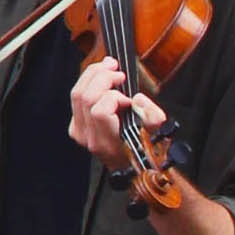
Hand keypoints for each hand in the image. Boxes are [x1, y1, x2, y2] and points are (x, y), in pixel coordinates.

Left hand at [70, 55, 159, 171]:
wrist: (131, 167)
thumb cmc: (145, 150)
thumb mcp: (158, 134)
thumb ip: (152, 116)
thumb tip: (137, 99)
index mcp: (107, 141)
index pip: (99, 111)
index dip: (114, 97)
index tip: (128, 98)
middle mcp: (89, 137)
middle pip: (84, 97)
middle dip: (101, 76)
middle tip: (117, 69)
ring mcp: (80, 132)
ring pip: (76, 94)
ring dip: (93, 75)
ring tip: (110, 67)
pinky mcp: (77, 126)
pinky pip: (76, 98)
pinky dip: (88, 83)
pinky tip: (102, 78)